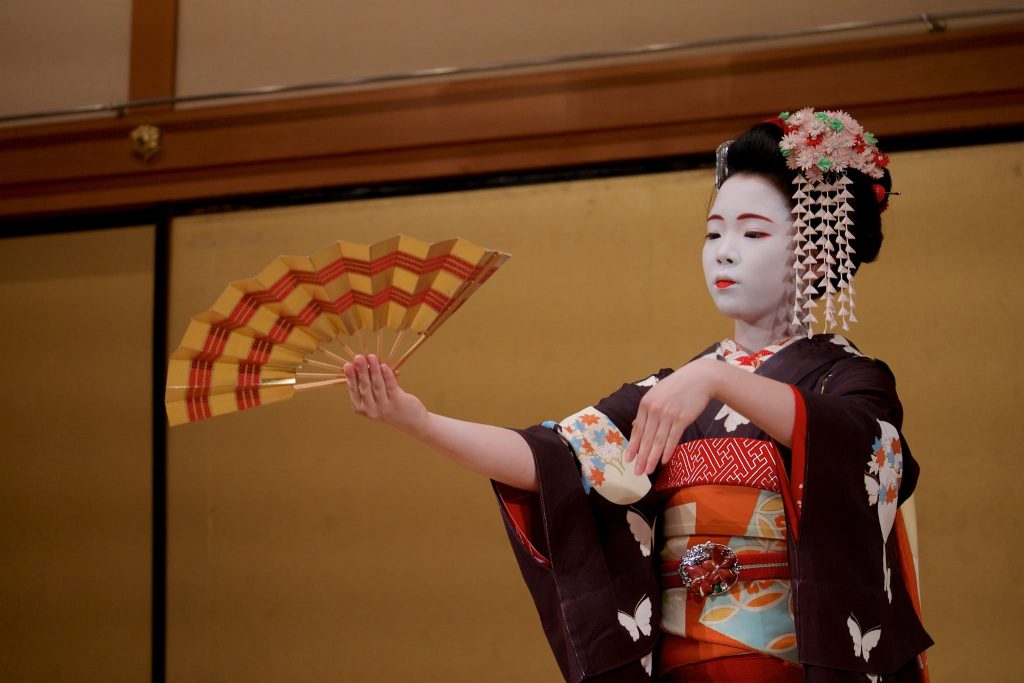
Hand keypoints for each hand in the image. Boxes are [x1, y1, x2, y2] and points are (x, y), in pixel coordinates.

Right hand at [343, 354, 427, 433]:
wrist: (411, 422)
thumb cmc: (390, 406)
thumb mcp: (375, 399)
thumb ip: (369, 384)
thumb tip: (365, 363)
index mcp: (361, 408)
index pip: (354, 391)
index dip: (351, 377)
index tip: (347, 365)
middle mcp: (371, 410)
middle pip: (365, 387)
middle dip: (361, 371)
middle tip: (358, 357)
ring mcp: (385, 407)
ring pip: (377, 385)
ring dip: (374, 370)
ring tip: (371, 357)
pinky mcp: (397, 403)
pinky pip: (391, 386)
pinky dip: (387, 375)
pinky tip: (384, 366)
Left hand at [624, 359, 719, 475]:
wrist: (699, 378)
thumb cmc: (678, 386)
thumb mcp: (657, 394)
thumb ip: (647, 410)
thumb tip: (636, 426)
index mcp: (645, 404)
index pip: (637, 430)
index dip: (633, 446)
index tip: (628, 459)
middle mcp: (655, 410)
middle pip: (646, 438)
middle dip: (640, 457)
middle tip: (636, 472)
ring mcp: (668, 415)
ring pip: (658, 441)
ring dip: (652, 458)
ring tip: (647, 471)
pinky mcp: (682, 419)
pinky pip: (673, 438)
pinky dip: (668, 451)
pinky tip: (664, 461)